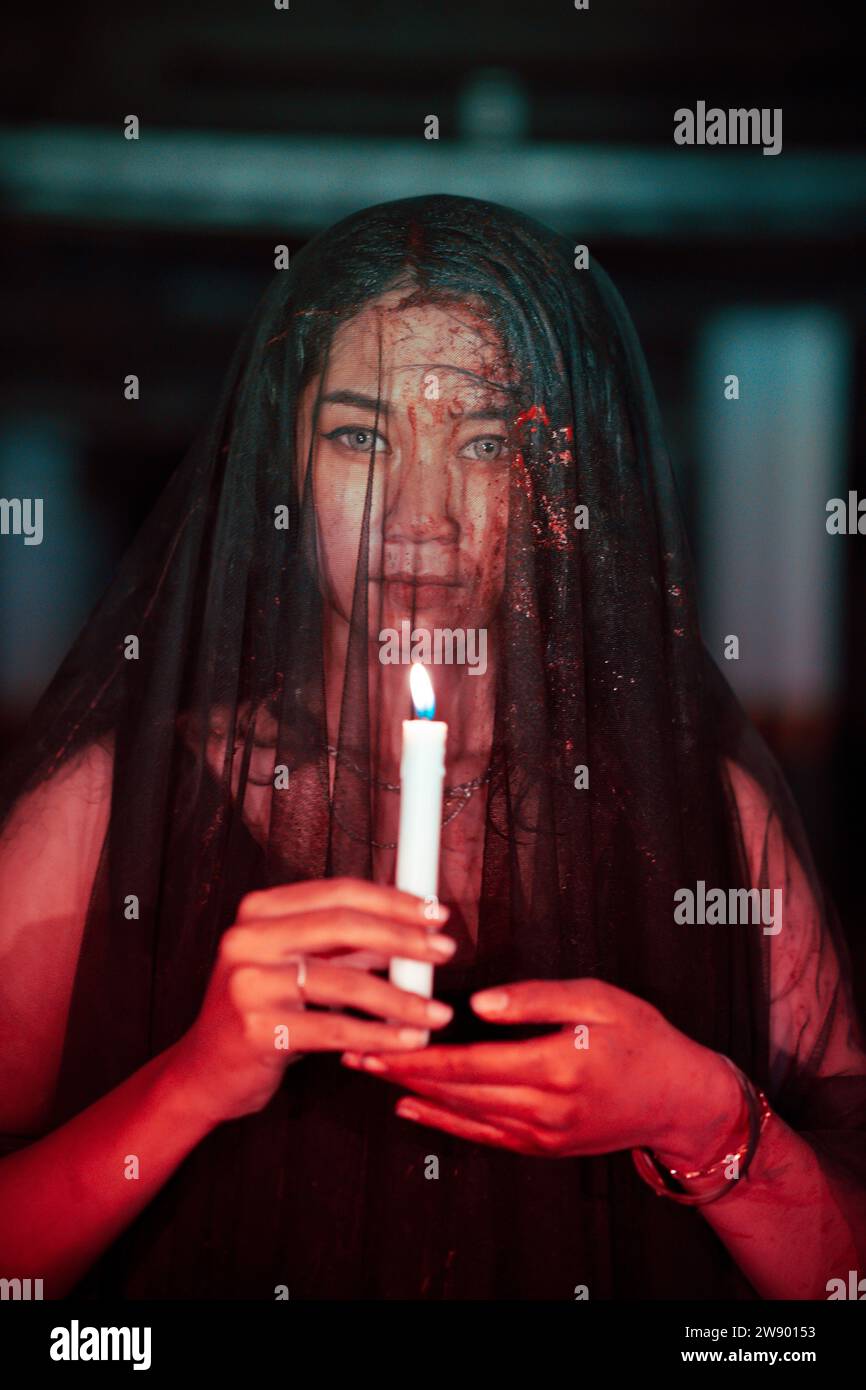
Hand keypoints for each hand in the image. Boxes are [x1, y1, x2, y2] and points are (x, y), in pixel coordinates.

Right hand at [171, 877, 456, 1124]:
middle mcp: (248, 938)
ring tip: (437, 1011)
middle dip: (403, 939)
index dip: (393, 900)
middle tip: (445, 952)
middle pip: (342, 926)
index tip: (435, 913)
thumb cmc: (261, 1011)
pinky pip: (335, 1028)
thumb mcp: (296, 965)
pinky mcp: (256, 1028)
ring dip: (401, 997)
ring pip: (344, 982)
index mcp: (259, 911)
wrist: (205, 1072)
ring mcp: (248, 983)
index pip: (338, 892)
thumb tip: (413, 931)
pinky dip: (379, 1034)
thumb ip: (345, 946)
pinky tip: (409, 1039)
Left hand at [341, 977, 740, 1161]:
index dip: (418, 1054)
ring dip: (413, 1093)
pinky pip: (482, 1136)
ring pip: (463, 1114)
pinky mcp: (542, 1146)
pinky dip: (443, 1122)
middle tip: (355, 1052)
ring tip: (372, 1072)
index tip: (378, 1040)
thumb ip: (537, 998)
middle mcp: (544, 1108)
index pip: (468, 1062)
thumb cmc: (643, 1039)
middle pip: (455, 1091)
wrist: (679, 1098)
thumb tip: (481, 1003)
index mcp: (555, 1066)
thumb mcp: (598, 998)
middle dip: (400, 1072)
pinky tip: (413, 1108)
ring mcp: (542, 1134)